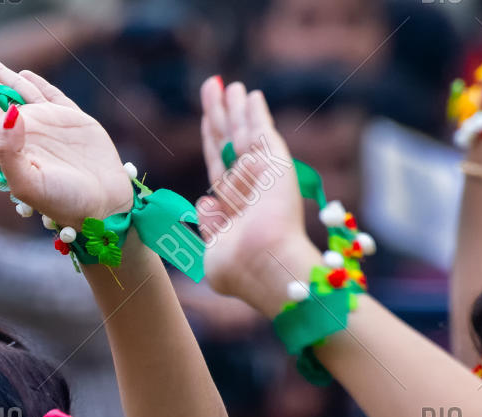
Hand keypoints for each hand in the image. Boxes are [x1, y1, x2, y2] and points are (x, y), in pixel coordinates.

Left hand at [0, 47, 133, 227]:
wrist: (103, 206)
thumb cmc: (64, 202)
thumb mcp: (30, 184)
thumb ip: (11, 154)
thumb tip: (7, 116)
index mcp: (12, 144)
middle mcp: (27, 130)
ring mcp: (50, 123)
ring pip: (19, 89)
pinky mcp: (74, 120)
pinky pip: (50, 94)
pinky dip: (36, 83)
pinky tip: (24, 74)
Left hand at [195, 78, 320, 316]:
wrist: (264, 265)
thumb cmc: (237, 267)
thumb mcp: (213, 250)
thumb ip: (210, 226)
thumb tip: (206, 201)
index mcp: (233, 206)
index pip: (218, 164)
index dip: (211, 139)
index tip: (206, 118)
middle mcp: (248, 187)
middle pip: (229, 142)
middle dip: (220, 114)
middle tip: (212, 86)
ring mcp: (263, 174)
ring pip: (244, 132)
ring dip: (235, 107)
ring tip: (226, 84)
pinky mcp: (275, 164)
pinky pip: (263, 132)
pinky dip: (256, 114)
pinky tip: (250, 95)